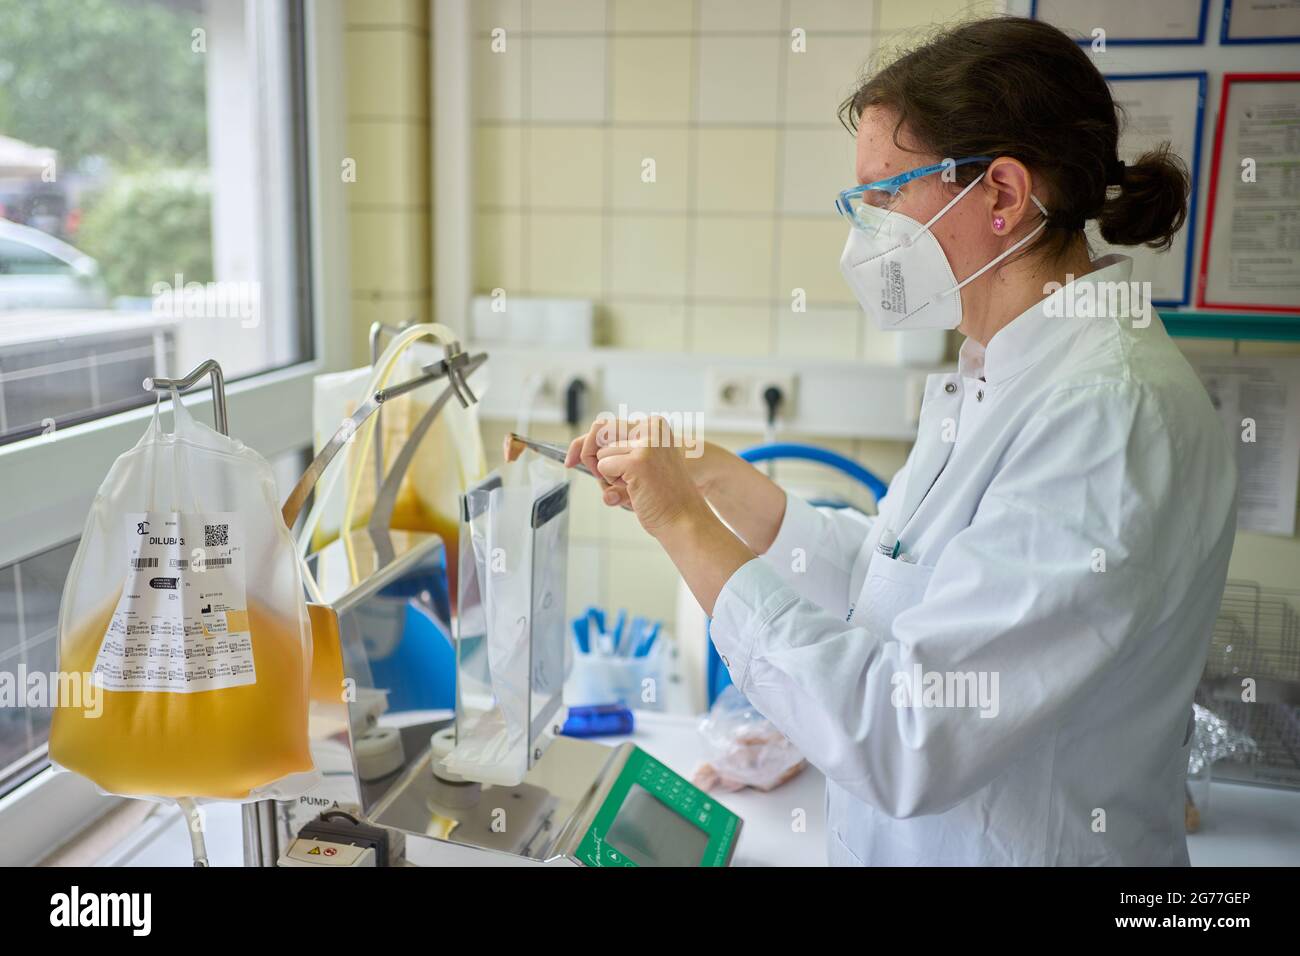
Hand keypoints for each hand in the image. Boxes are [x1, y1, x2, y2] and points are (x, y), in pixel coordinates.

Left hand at [568, 416, 708, 537]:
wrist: (684, 519)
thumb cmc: (662, 497)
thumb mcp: (640, 467)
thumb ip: (615, 456)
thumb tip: (579, 453)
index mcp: (654, 425)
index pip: (606, 425)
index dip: (584, 442)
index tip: (570, 459)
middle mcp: (651, 428)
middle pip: (598, 433)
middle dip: (593, 458)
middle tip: (608, 481)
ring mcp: (645, 443)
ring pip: (601, 455)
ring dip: (610, 476)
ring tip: (636, 488)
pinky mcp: (638, 460)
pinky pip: (603, 468)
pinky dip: (613, 484)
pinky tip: (636, 491)